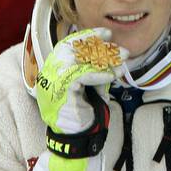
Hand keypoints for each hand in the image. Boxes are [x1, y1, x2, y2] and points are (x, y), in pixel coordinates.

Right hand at [29, 28, 122, 170]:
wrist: (77, 137)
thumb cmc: (85, 111)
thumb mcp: (94, 84)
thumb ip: (98, 68)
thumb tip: (114, 53)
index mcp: (55, 69)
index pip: (69, 44)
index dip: (88, 35)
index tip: (107, 33)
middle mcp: (49, 73)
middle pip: (73, 48)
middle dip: (99, 45)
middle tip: (119, 47)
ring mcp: (52, 83)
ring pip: (78, 60)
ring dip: (103, 59)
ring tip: (121, 61)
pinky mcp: (61, 92)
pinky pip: (81, 76)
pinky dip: (98, 73)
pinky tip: (111, 75)